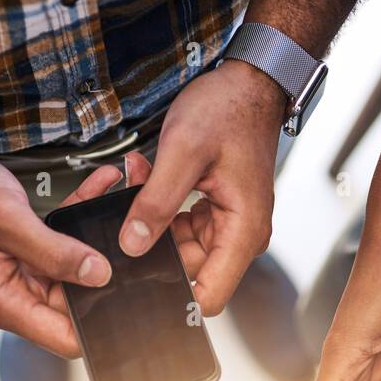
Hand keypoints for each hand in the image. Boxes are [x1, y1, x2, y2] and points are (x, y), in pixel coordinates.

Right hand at [0, 138, 131, 356]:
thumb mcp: (6, 220)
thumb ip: (54, 251)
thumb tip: (100, 276)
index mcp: (5, 304)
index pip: (66, 339)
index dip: (100, 324)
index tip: (131, 297)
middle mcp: (14, 296)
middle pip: (76, 304)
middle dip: (106, 274)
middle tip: (137, 241)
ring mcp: (20, 274)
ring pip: (74, 269)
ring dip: (96, 238)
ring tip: (122, 202)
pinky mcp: (25, 252)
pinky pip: (62, 243)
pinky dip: (80, 217)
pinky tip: (100, 188)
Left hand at [118, 62, 283, 314]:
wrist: (248, 83)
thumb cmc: (229, 108)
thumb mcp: (183, 151)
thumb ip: (155, 202)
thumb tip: (132, 245)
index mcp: (243, 232)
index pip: (209, 298)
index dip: (174, 296)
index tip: (141, 277)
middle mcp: (240, 237)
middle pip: (188, 274)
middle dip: (155, 244)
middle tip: (134, 201)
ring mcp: (228, 228)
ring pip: (179, 252)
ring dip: (154, 223)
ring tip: (142, 179)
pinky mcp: (215, 217)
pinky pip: (181, 232)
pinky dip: (161, 212)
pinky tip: (150, 181)